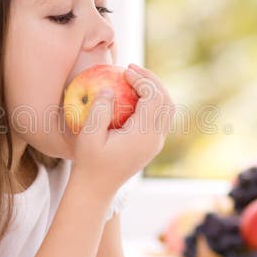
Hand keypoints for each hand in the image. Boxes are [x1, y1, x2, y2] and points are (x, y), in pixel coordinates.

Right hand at [72, 63, 174, 193]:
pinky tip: (134, 95)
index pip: (154, 98)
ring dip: (155, 89)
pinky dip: (153, 101)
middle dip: (151, 80)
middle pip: (166, 100)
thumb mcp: (88, 135)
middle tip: (131, 68)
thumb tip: (110, 89)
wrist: (96, 188)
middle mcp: (155, 139)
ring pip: (168, 109)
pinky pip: (160, 117)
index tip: (123, 72)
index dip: (142, 80)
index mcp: (143, 135)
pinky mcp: (152, 145)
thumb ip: (99, 111)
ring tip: (135, 78)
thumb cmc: (88, 162)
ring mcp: (156, 143)